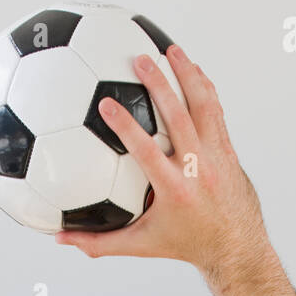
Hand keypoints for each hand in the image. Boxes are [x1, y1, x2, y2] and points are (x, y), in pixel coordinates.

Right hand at [56, 45, 272, 290]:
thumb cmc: (183, 244)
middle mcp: (197, 167)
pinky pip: (215, 110)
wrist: (234, 246)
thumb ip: (99, 242)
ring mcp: (216, 155)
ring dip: (187, 74)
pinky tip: (191, 68)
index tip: (106, 103)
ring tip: (170, 50)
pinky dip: (203, 86)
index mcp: (173, 189)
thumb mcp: (140, 244)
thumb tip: (61, 238)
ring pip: (203, 106)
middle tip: (139, 59)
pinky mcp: (227, 148)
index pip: (146, 150)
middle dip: (159, 84)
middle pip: (178, 116)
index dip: (126, 126)